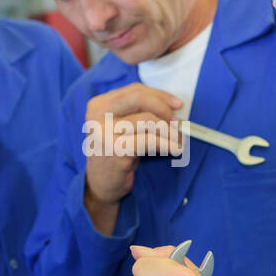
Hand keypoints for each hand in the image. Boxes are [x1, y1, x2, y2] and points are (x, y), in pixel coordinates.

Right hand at [82, 84, 182, 233]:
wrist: (101, 184)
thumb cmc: (115, 153)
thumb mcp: (120, 127)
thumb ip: (136, 111)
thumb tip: (171, 105)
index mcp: (98, 105)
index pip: (134, 90)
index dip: (160, 95)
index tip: (177, 104)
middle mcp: (98, 116)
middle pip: (139, 98)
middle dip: (164, 108)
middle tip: (177, 122)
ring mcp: (105, 132)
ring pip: (147, 120)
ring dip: (169, 131)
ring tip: (177, 140)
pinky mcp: (116, 150)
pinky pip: (150, 141)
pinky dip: (167, 144)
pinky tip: (175, 150)